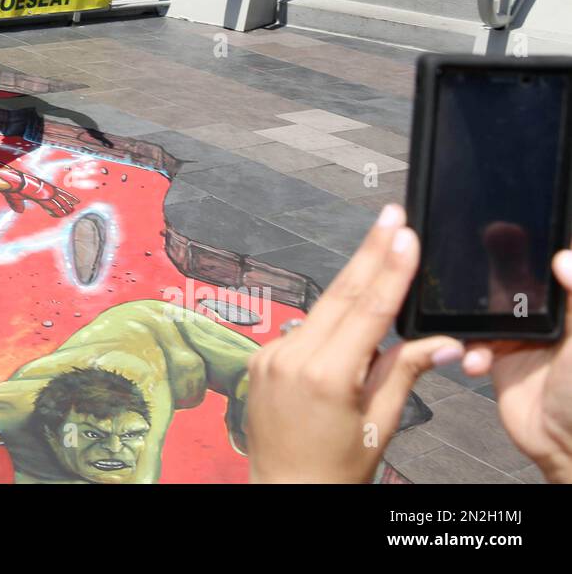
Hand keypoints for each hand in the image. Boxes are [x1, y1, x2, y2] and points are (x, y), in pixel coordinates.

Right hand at [4, 182, 78, 217]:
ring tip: (74, 210)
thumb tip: (20, 211)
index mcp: (37, 193)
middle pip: (57, 199)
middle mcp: (44, 191)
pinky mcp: (49, 192)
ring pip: (60, 200)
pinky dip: (66, 203)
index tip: (59, 211)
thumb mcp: (14, 199)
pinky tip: (73, 206)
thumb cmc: (13, 189)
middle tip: (72, 208)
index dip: (53, 207)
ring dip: (67, 206)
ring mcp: (47, 191)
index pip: (47, 202)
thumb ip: (17, 205)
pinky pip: (59, 200)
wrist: (14, 182)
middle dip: (64, 204)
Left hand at [245, 204, 464, 482]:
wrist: (285, 490)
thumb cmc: (334, 468)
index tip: (403, 234)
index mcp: (326, 375)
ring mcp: (270, 355)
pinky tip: (348, 312)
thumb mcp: (380, 422)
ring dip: (352, 280)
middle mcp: (291, 358)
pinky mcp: (260, 359)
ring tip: (381, 245)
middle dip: (370, 251)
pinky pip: (303, 329)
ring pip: (321, 308)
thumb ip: (405, 373)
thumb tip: (445, 343)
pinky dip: (328, 319)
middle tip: (390, 215)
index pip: (367, 310)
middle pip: (340, 294)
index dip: (390, 269)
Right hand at [461, 250, 571, 482]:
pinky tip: (474, 359)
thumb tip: (565, 257)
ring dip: (473, 315)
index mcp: (570, 306)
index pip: (551, 264)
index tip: (507, 222)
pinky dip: (468, 348)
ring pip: (486, 307)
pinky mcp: (497, 354)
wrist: (565, 444)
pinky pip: (472, 339)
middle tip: (472, 261)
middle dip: (492, 272)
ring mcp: (520, 334)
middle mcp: (546, 315)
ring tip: (472, 325)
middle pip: (514, 278)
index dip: (533, 244)